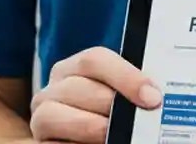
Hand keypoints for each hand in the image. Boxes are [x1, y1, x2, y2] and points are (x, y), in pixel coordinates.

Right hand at [29, 47, 162, 142]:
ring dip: (91, 127)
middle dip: (113, 106)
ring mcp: (42, 117)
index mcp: (74, 69)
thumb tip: (155, 97)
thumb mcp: (118, 99)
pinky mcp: (41, 142)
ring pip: (55, 115)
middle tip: (138, 121)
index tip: (153, 97)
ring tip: (115, 136)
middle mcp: (53, 89)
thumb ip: (132, 94)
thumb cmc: (111, 117)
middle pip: (79, 88)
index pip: (94, 60)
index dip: (125, 76)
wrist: (91, 137)